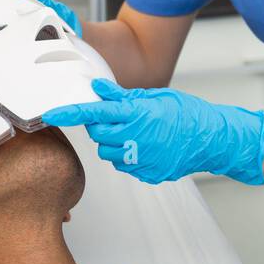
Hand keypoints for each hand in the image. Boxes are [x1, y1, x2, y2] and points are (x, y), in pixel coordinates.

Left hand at [42, 78, 263, 184]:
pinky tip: (147, 147)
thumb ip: (123, 96)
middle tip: (120, 118)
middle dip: (102, 126)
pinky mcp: (147, 173)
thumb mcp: (156, 97)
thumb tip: (99, 89)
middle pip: (99, 134)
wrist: (213, 139)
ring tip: (136, 133)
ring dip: (114, 143)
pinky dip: (128, 156)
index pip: (95, 112)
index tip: (50, 114)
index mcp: (137, 114)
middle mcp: (136, 138)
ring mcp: (141, 159)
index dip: (69, 113)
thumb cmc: (189, 113)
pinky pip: (125, 165)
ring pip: (108, 153)